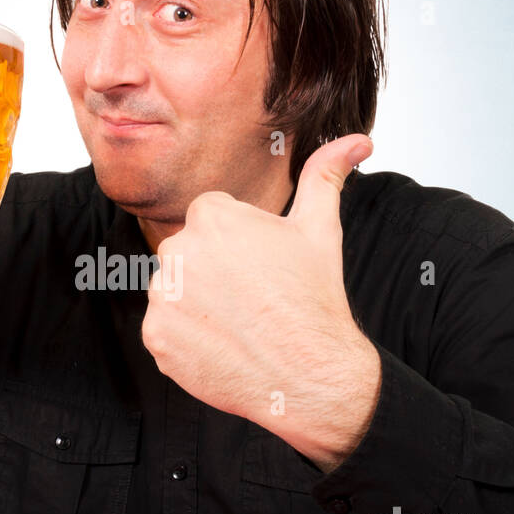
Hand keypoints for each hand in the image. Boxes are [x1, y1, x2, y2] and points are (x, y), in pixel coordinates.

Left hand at [141, 134, 381, 468]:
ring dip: (198, 305)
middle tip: (254, 298)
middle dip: (215, 273)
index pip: (210, 220)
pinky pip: (164, 330)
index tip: (261, 269)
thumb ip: (325, 175)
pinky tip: (223, 346)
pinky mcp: (155, 338)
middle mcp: (176, 251)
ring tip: (240, 323)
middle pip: (189, 255)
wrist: (310, 374)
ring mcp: (162, 298)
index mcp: (210, 217)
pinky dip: (187, 340)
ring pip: (175, 292)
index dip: (239, 246)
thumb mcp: (320, 229)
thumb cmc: (315, 299)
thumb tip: (358, 140)